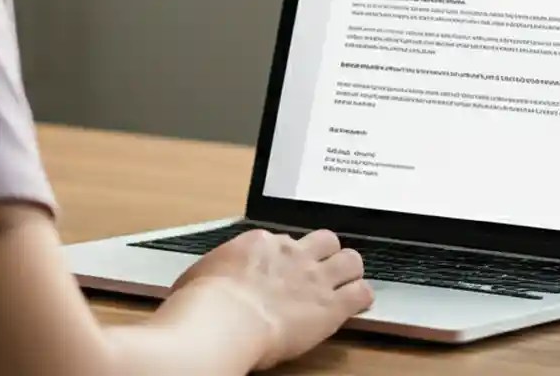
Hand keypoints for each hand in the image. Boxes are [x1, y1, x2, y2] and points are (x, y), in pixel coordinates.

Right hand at [163, 229, 373, 370]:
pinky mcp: (330, 305)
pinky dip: (362, 297)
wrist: (222, 321)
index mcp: (260, 243)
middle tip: (322, 271)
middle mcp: (292, 253)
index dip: (288, 256)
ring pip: (351, 259)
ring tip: (345, 285)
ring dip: (349, 272)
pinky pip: (362, 292)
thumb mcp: (197, 276)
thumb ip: (212, 273)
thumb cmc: (202, 304)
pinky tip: (358, 304)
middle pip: (325, 240)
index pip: (285, 240)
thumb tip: (199, 281)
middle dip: (326, 253)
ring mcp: (314, 277)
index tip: (284, 269)